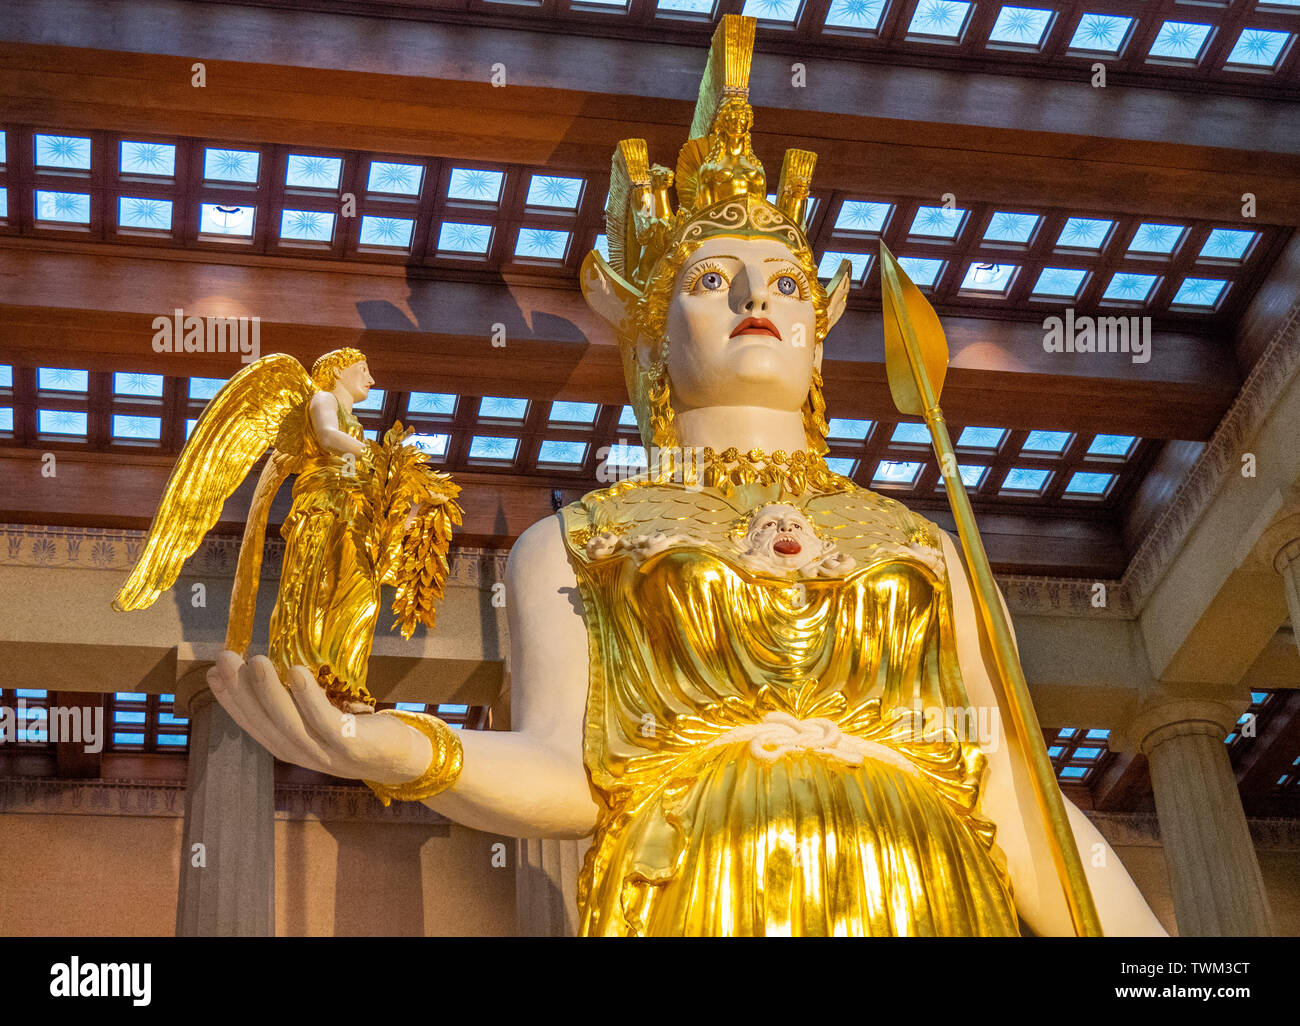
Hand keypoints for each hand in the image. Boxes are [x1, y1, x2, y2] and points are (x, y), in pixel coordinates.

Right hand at [206, 652, 432, 784]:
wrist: (402, 758)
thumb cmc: (357, 730)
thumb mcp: (319, 719)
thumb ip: (294, 702)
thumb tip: (266, 668)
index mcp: (288, 746)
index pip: (250, 723)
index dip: (229, 699)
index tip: (213, 671)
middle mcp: (300, 753)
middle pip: (263, 723)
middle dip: (241, 690)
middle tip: (226, 657)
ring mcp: (324, 753)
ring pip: (288, 723)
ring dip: (269, 692)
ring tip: (256, 660)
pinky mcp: (349, 745)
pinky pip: (324, 721)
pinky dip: (308, 698)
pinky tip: (297, 672)